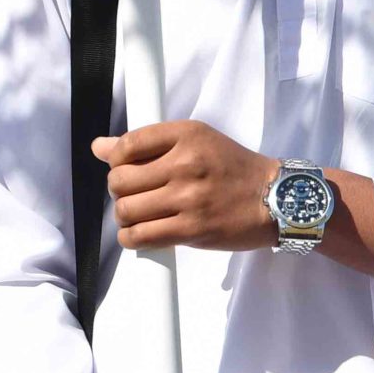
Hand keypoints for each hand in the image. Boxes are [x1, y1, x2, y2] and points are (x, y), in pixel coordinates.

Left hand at [97, 122, 275, 253]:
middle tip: (135, 193)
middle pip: (120, 179)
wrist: (274, 198)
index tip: (125, 168)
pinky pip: (141, 237)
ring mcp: (189, 198)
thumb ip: (149, 143)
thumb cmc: (234, 168)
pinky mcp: (192, 230)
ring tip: (138, 214)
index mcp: (187, 135)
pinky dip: (132, 238)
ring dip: (125, 215)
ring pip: (126, 209)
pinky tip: (140, 233)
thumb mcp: (197, 141)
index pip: (128, 144)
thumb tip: (99, 147)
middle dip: (119, 190)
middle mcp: (186, 163)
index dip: (116, 160)